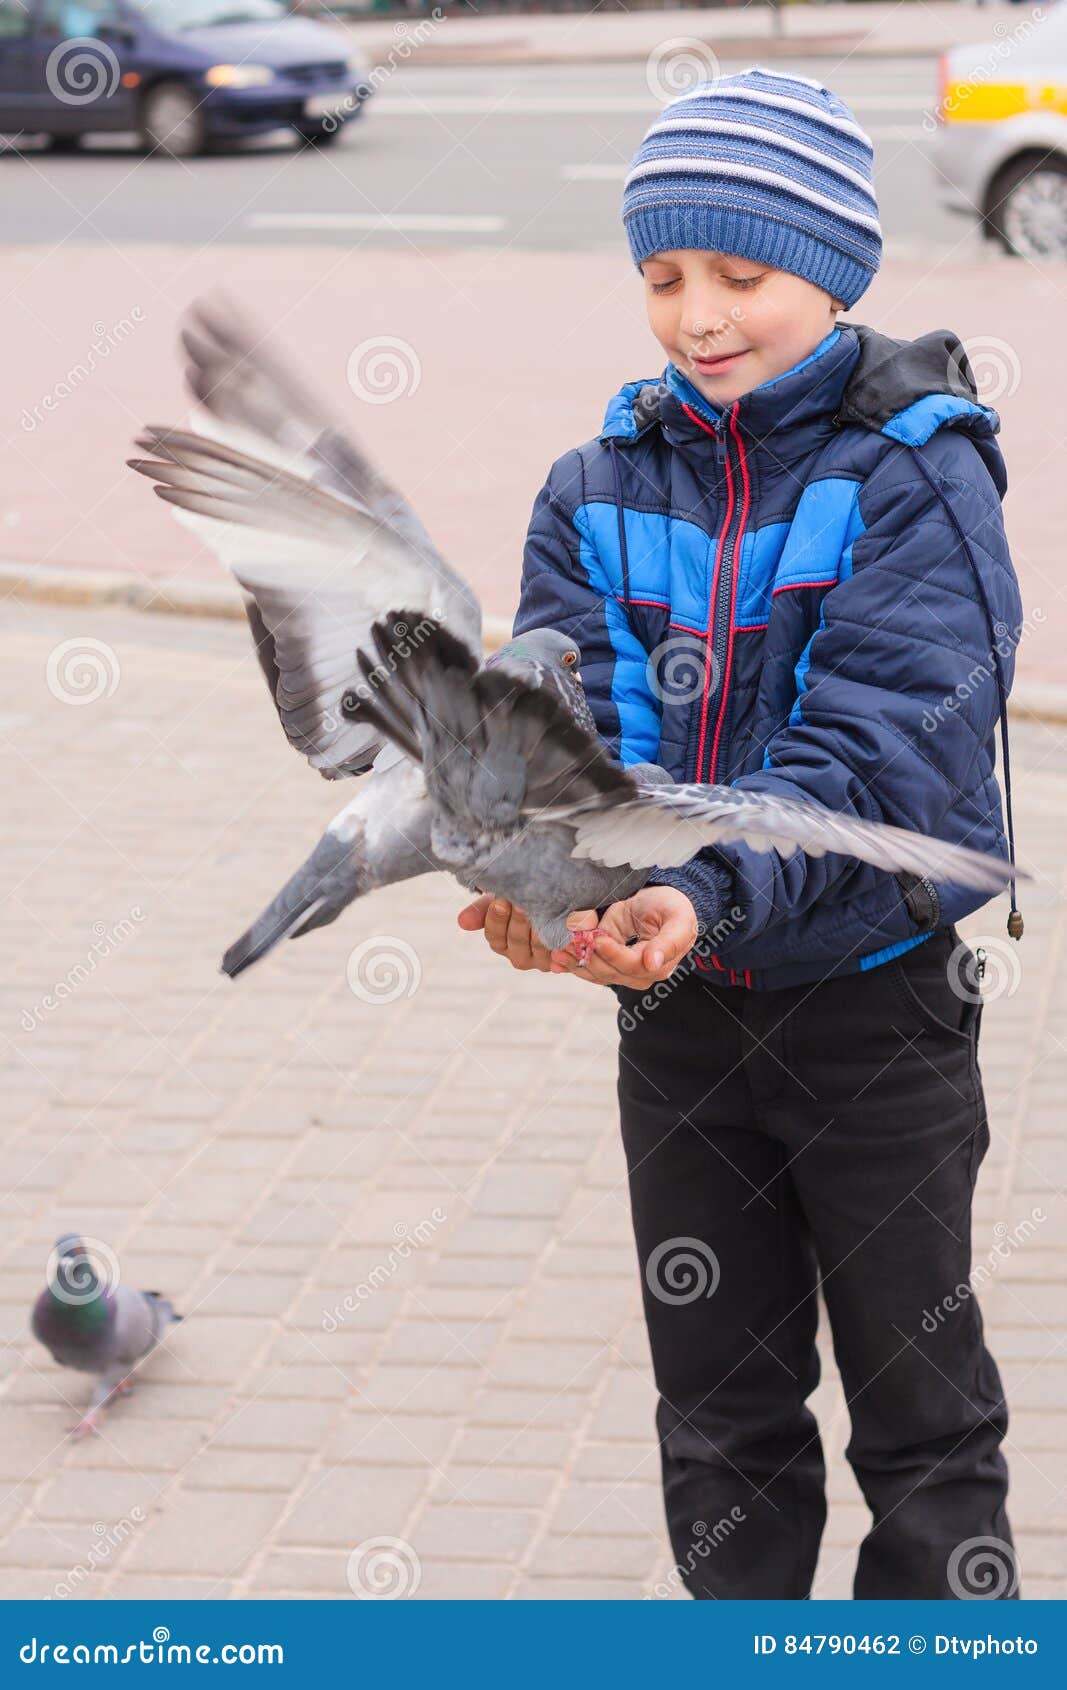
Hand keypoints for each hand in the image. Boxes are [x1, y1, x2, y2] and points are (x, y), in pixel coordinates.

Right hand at [456, 895, 553, 971]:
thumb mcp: (501, 901)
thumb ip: (482, 910)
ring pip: (539, 945)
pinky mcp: (564, 959)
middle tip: (521, 902)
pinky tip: (560, 921)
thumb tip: (461, 922)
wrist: (559, 903)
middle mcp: (520, 957)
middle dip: (518, 920)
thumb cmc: (525, 901)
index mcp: (502, 944)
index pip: (495, 936)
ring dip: (539, 926)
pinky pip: (561, 949)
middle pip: (516, 940)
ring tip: (541, 907)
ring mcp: (542, 960)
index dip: (496, 920)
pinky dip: (561, 936)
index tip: (499, 902)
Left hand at [549, 886, 698, 988]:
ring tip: (558, 950)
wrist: (660, 904)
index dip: (613, 954)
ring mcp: (624, 971)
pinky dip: (573, 964)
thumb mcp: (677, 919)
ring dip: (576, 963)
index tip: (597, 939)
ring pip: (597, 974)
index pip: (631, 965)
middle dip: (588, 958)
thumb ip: (668, 942)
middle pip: (610, 973)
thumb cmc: (671, 908)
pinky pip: (591, 970)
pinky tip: (557, 960)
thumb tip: (651, 963)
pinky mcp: (609, 965)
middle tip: (569, 942)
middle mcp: (641, 974)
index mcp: (660, 964)